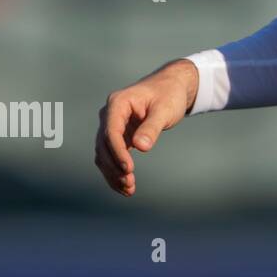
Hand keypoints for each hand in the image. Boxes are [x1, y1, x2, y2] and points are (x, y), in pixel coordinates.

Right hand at [94, 59, 198, 196]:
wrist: (172, 87)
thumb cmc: (169, 95)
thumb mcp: (165, 109)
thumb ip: (152, 127)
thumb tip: (141, 147)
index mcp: (117, 103)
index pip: (111, 131)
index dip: (118, 152)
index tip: (128, 169)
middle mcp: (109, 114)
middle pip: (103, 145)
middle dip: (114, 166)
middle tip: (129, 184)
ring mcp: (112, 125)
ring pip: (104, 153)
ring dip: (113, 173)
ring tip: (128, 190)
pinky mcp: (118, 135)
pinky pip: (111, 155)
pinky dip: (116, 170)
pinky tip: (126, 186)